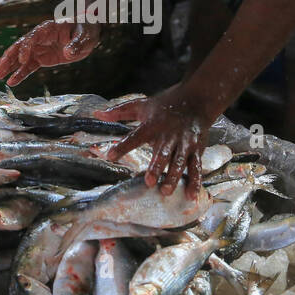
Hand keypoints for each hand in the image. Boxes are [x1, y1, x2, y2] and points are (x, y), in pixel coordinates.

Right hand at [0, 20, 100, 86]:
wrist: (87, 33)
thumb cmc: (86, 30)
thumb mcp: (85, 36)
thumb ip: (76, 44)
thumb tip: (68, 52)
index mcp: (48, 29)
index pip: (32, 37)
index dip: (25, 48)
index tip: (22, 60)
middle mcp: (39, 38)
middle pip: (19, 47)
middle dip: (8, 58)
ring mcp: (39, 49)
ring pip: (20, 58)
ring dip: (8, 67)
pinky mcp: (42, 58)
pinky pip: (28, 67)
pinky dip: (20, 74)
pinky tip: (11, 82)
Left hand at [96, 83, 216, 198]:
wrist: (198, 99)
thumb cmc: (165, 104)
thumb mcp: (142, 104)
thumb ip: (119, 111)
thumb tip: (96, 113)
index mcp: (153, 124)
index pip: (136, 136)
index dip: (123, 146)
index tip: (110, 156)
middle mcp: (170, 135)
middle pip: (162, 152)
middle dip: (156, 167)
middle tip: (149, 182)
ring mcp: (185, 143)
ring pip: (179, 162)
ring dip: (173, 177)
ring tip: (166, 191)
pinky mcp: (196, 150)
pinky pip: (196, 167)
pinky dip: (195, 181)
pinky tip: (191, 195)